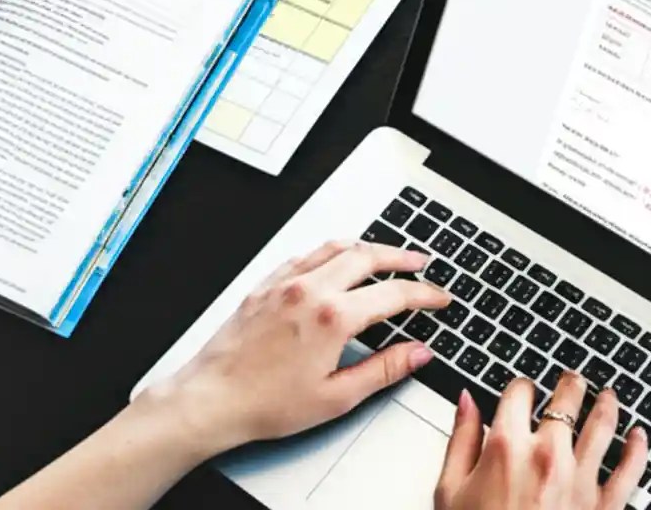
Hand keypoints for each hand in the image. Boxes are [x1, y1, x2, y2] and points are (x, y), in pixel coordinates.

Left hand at [139, 240, 450, 459]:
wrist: (212, 399)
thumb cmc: (264, 403)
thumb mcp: (337, 397)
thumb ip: (384, 369)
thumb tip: (417, 353)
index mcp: (333, 318)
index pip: (393, 294)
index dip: (424, 294)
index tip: (439, 298)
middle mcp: (310, 291)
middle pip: (368, 257)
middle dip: (400, 258)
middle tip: (420, 264)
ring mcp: (285, 284)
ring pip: (336, 248)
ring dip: (367, 247)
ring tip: (385, 254)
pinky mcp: (265, 286)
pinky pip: (305, 256)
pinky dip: (330, 252)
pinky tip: (334, 260)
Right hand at [434, 373, 649, 509]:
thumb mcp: (450, 491)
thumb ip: (460, 440)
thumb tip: (466, 404)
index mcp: (507, 446)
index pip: (520, 392)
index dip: (521, 387)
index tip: (522, 391)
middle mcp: (548, 456)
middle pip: (567, 399)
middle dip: (570, 385)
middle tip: (572, 381)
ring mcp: (580, 480)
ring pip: (604, 425)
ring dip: (607, 404)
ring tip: (608, 395)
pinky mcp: (604, 506)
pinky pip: (631, 469)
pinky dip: (638, 448)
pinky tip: (639, 436)